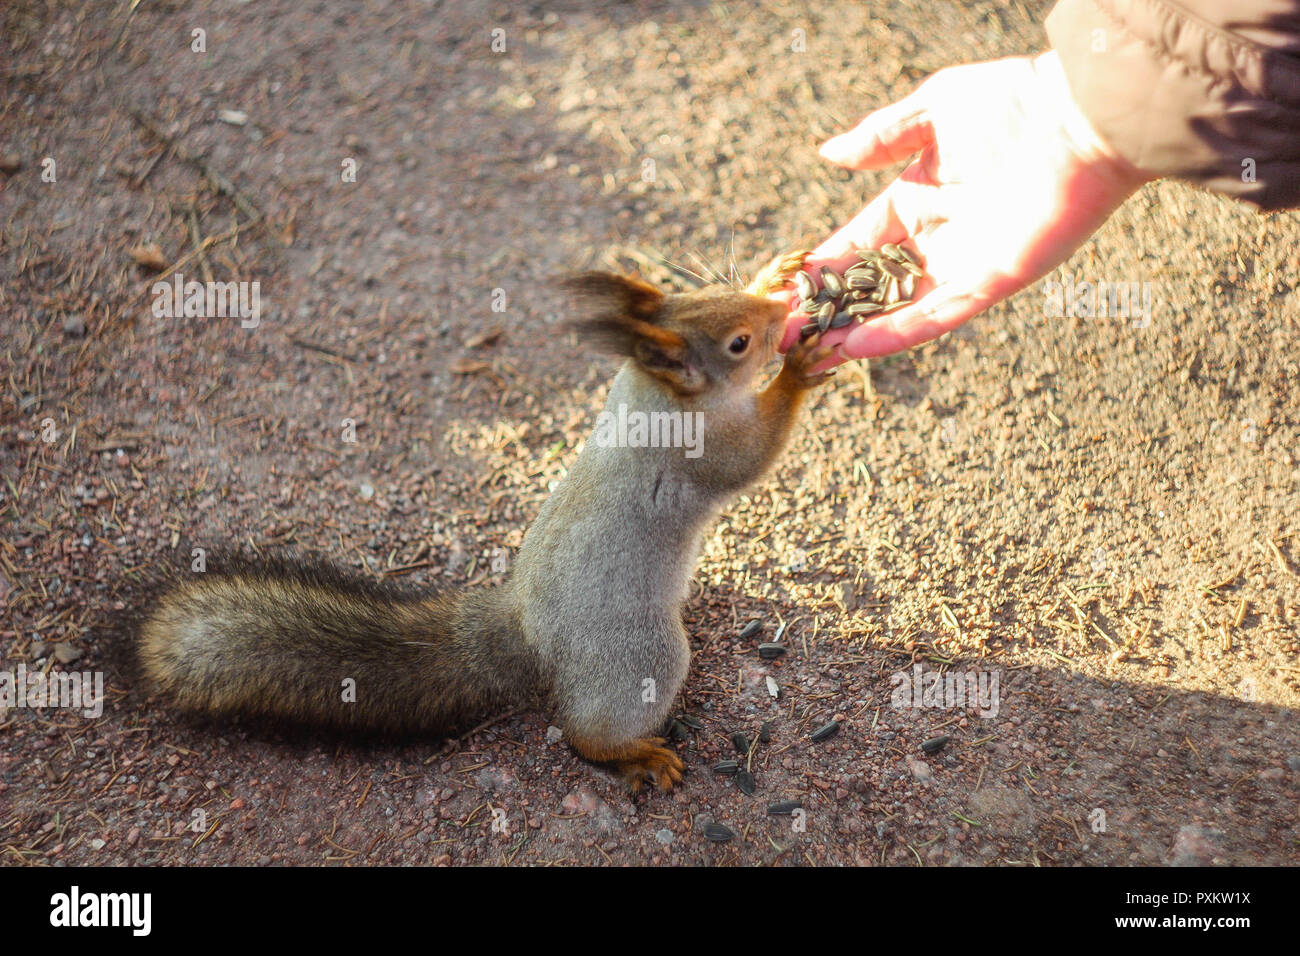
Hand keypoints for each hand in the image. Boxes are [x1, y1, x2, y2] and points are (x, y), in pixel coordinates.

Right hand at [778, 51, 1152, 359]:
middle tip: (783, 334)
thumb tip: (828, 155)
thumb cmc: (1012, 101)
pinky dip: (895, 333)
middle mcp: (936, 239)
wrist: (1082, 119)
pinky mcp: (990, 284)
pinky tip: (855, 346)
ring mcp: (962, 265)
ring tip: (810, 354)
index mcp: (917, 199)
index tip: (785, 289)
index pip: (856, 243)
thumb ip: (880, 138)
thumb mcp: (932, 111)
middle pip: (870, 286)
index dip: (821, 267)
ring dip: (853, 333)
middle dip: (827, 311)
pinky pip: (935, 317)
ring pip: (896, 310)